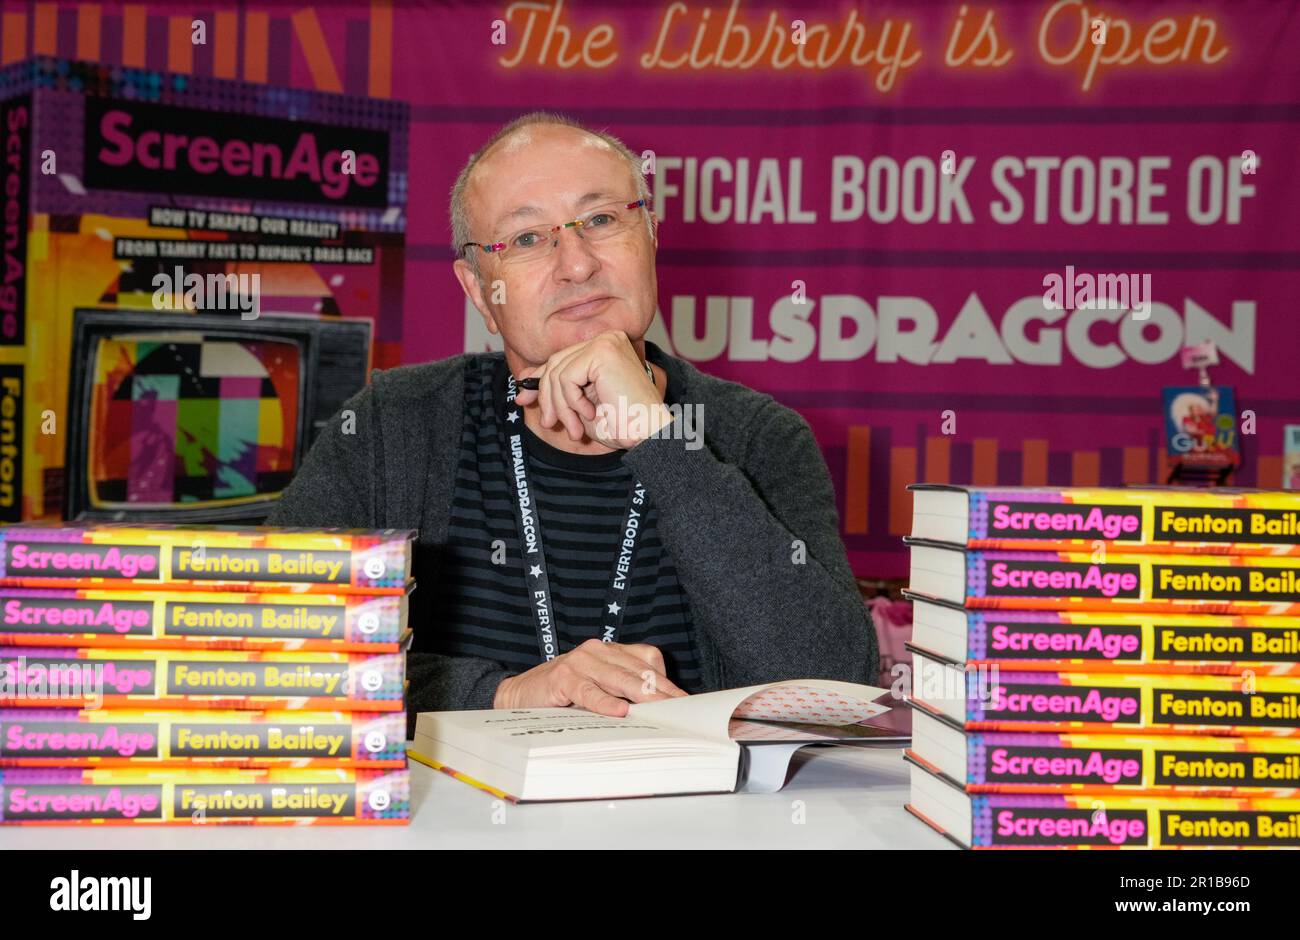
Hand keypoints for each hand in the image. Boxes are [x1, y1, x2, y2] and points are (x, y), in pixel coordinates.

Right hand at [493, 639, 688, 715]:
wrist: (520, 695)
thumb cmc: (564, 694)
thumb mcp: (599, 688)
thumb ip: (624, 691)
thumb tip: (662, 710)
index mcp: (611, 651)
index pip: (648, 661)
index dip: (668, 681)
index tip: (687, 702)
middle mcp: (598, 651)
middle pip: (638, 672)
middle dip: (662, 693)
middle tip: (681, 710)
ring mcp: (580, 662)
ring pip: (618, 679)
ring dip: (642, 697)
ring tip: (661, 711)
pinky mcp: (563, 678)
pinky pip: (589, 691)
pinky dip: (604, 702)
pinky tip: (619, 711)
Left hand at [512, 330, 674, 449]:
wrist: (647, 435)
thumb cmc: (622, 424)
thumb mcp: (578, 405)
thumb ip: (555, 389)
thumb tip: (523, 379)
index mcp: (604, 348)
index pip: (561, 359)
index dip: (539, 379)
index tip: (522, 398)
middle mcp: (607, 339)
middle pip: (555, 363)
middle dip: (547, 396)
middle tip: (549, 423)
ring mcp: (606, 342)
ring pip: (558, 372)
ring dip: (560, 406)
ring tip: (574, 427)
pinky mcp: (602, 352)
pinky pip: (567, 377)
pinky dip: (571, 401)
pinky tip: (588, 413)